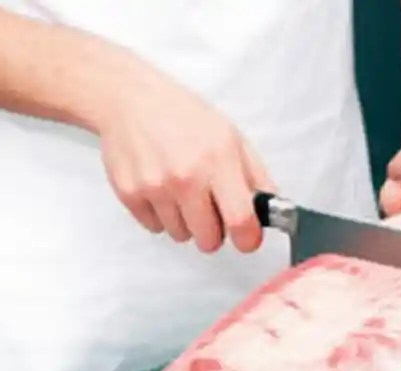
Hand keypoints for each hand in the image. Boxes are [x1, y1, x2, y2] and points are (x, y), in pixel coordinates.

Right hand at [94, 66, 274, 253]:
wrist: (130, 100)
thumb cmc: (182, 116)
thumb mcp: (230, 136)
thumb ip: (255, 176)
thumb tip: (270, 209)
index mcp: (217, 161)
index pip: (241, 222)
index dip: (248, 239)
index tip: (247, 238)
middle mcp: (186, 177)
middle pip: (209, 241)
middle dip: (214, 231)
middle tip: (209, 208)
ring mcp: (155, 188)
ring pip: (180, 236)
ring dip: (185, 222)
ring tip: (180, 191)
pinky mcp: (130, 195)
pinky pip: (155, 228)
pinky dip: (160, 215)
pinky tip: (160, 188)